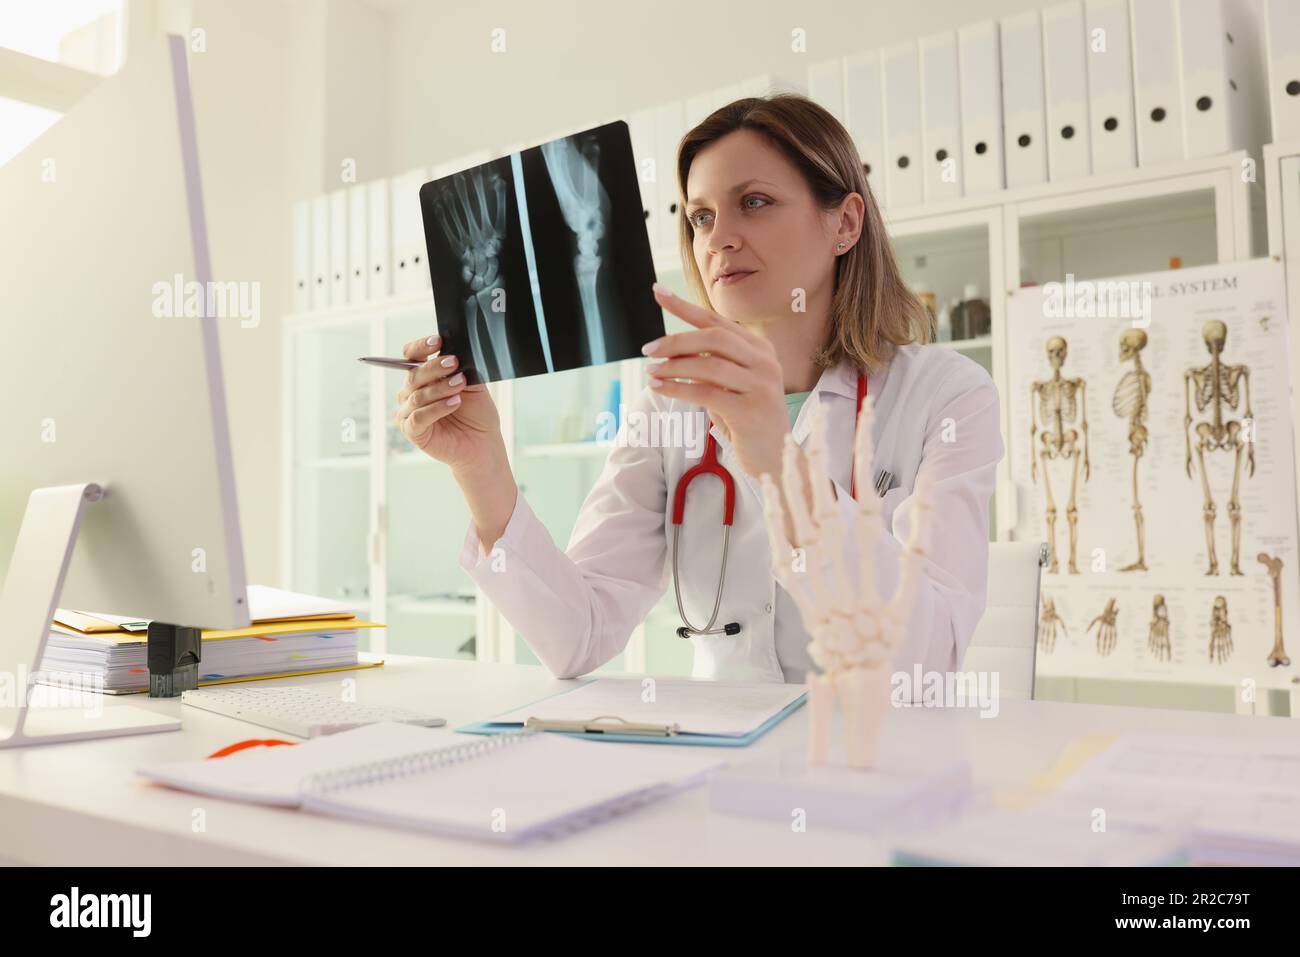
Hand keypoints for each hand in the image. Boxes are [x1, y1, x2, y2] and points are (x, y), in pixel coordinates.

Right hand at [394, 334, 502, 470]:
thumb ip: (462, 368)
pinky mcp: (412, 431)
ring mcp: (409, 412)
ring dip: (440, 388)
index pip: (412, 356)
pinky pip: (418, 417)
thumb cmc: (476, 413)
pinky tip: (454, 403)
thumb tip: (456, 351)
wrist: (483, 442)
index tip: (438, 341)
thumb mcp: (473, 384)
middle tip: (454, 363)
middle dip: (435, 367)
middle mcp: (412, 393)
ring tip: (460, 384)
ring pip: (417, 395)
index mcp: (424, 377)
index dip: (421, 347)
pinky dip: (437, 408)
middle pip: (414, 374)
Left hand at [643, 284, 788, 480]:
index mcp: (760, 348)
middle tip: (647, 349)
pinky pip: (706, 394)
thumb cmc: (746, 418)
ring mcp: (761, 385)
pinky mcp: (751, 411)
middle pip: (713, 337)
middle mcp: (765, 362)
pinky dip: (678, 389)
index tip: (657, 291)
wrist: (775, 457)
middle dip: (676, 340)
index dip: (685, 306)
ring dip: (674, 367)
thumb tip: (671, 346)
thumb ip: (712, 362)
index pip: (717, 321)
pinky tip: (660, 388)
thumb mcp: (731, 383)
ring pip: (708, 365)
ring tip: (651, 372)